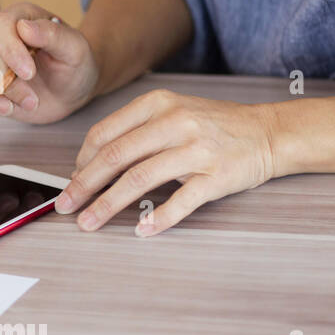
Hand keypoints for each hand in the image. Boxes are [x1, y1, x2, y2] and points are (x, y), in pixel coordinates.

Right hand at [0, 2, 99, 124]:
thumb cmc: (75, 64)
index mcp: (19, 19)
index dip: (9, 50)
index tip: (29, 74)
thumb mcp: (75, 49)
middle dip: (6, 83)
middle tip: (31, 100)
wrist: (72, 88)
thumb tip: (24, 27)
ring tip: (8, 109)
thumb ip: (53, 35)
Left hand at [55, 89, 277, 235]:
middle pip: (115, 157)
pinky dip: (159, 218)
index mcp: (157, 104)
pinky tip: (142, 230)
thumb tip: (89, 166)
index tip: (70, 182)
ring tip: (89, 222)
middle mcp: (175, 122)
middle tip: (66, 206)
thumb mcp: (170, 113)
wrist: (268, 132)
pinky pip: (182, 200)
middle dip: (84, 185)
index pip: (104, 134)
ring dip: (108, 205)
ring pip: (140, 179)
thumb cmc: (211, 126)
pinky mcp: (217, 175)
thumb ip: (133, 133)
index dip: (81, 162)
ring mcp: (197, 149)